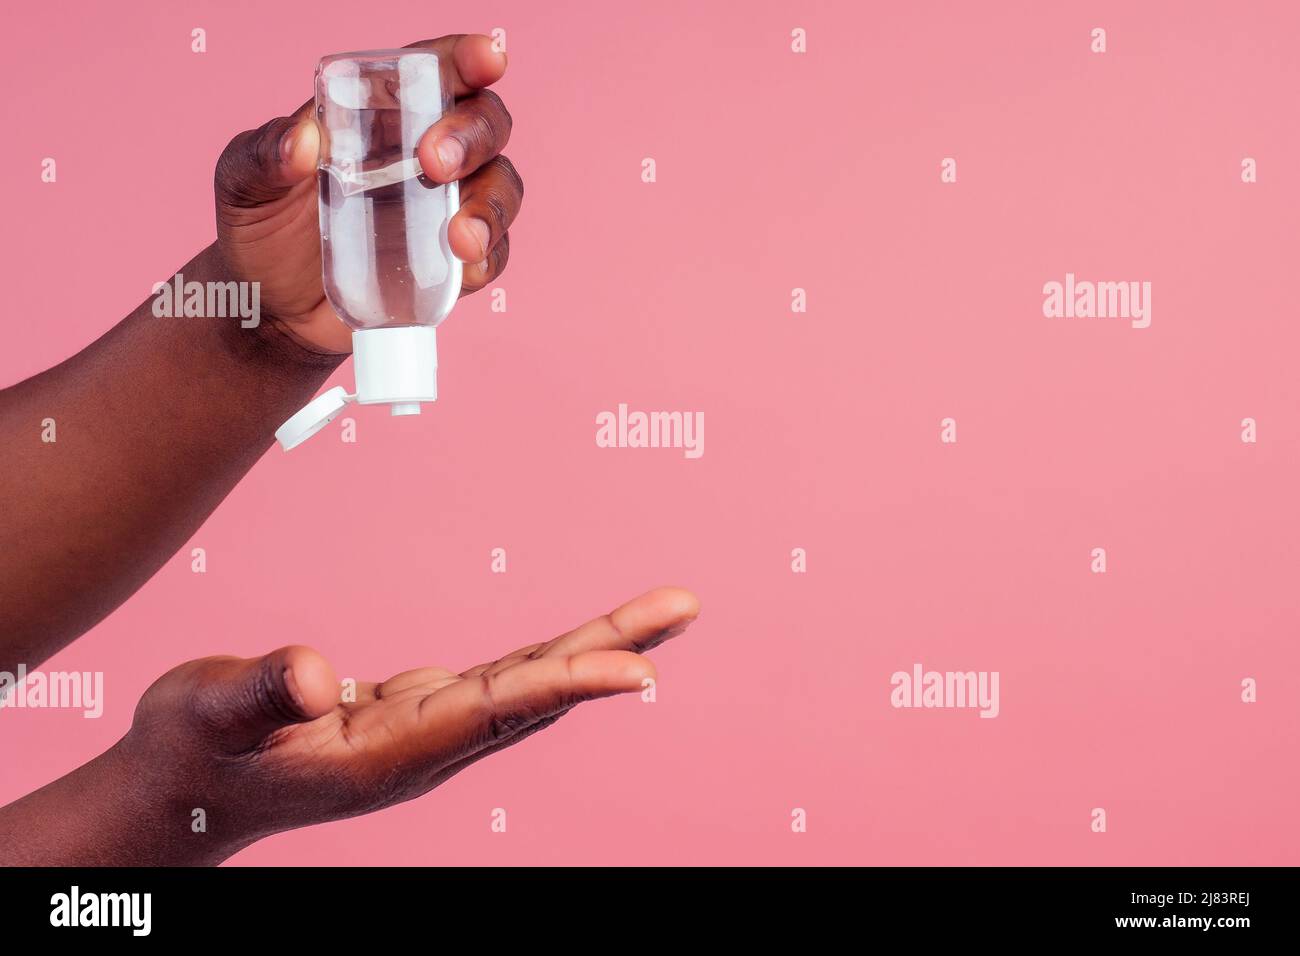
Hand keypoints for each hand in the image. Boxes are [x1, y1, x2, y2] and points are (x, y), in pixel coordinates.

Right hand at [113, 588, 697, 859]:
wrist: (186, 788)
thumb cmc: (193, 753)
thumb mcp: (208, 717)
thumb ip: (259, 696)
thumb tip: (316, 673)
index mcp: (387, 755)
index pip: (497, 712)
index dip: (568, 686)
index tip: (641, 671)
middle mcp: (425, 747)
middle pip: (537, 693)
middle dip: (613, 651)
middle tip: (684, 606)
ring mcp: (426, 731)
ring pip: (530, 685)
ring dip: (596, 648)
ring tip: (665, 615)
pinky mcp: (418, 712)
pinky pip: (503, 682)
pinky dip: (552, 657)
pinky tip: (586, 645)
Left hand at [213, 34, 520, 353]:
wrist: (272, 311)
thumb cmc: (261, 231)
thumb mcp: (242, 183)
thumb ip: (264, 154)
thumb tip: (301, 142)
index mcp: (381, 114)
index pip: (433, 72)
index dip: (466, 59)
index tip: (487, 59)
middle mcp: (425, 153)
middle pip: (484, 123)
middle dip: (474, 136)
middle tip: (435, 164)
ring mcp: (446, 208)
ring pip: (501, 187)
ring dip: (491, 206)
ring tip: (459, 238)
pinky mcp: (454, 263)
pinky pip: (494, 254)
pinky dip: (489, 259)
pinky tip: (464, 269)